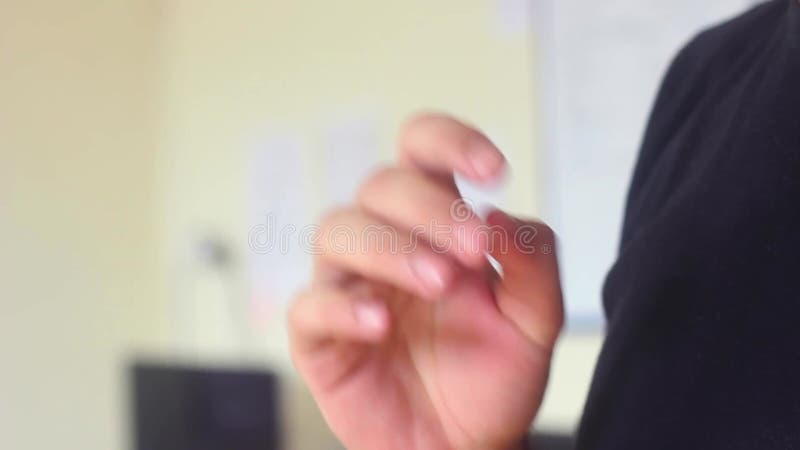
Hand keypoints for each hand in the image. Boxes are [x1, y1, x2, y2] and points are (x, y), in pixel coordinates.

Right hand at [288, 112, 562, 449]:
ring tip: (437, 283)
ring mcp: (348, 286)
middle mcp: (386, 245)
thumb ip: (533, 264)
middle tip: (472, 252)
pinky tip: (380, 323)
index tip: (494, 170)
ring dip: (388, 249)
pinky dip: (342, 307)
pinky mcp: (320, 337)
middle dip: (428, 209)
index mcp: (435, 226)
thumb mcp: (535, 322)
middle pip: (379, 185)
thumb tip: (499, 214)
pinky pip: (310, 306)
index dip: (449, 141)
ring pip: (336, 231)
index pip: (423, 154)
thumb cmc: (491, 377)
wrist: (465, 448)